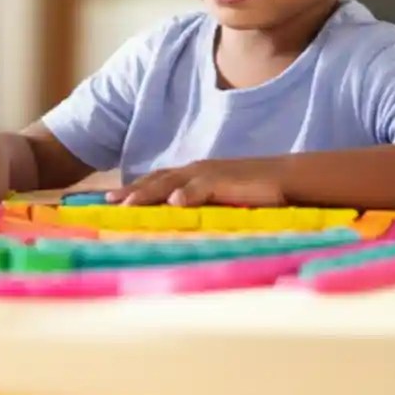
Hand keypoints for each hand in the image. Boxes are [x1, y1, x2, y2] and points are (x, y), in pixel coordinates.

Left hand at [108, 158, 286, 206]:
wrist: (288, 178)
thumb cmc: (254, 192)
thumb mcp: (220, 201)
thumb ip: (199, 208)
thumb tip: (176, 223)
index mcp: (192, 176)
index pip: (156, 181)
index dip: (133, 190)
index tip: (109, 200)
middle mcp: (196, 171)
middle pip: (156, 180)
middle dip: (131, 191)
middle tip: (107, 202)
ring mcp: (209, 174)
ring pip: (171, 182)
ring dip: (148, 193)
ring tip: (128, 204)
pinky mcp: (227, 180)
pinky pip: (203, 186)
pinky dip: (188, 193)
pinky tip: (174, 202)